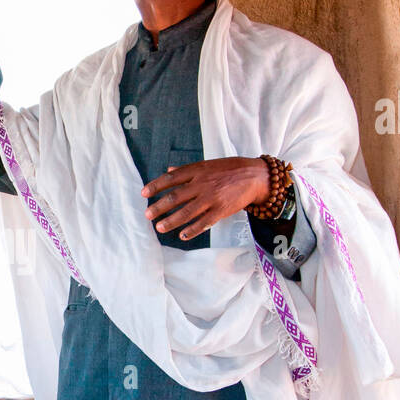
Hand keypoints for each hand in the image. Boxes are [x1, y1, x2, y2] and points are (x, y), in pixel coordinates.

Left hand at [141, 157, 270, 239]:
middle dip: (159, 207)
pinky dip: (192, 230)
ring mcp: (211, 198)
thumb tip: (169, 169)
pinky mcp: (221, 211)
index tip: (144, 193)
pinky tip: (182, 235)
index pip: (171, 178)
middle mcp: (202, 184)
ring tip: (159, 227)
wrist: (256, 176)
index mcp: (197, 171)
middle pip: (175, 197)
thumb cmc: (230, 169)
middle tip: (147, 215)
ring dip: (171, 221)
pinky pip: (203, 223)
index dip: (156, 185)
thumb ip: (187, 169)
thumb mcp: (208, 164)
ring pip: (186, 212)